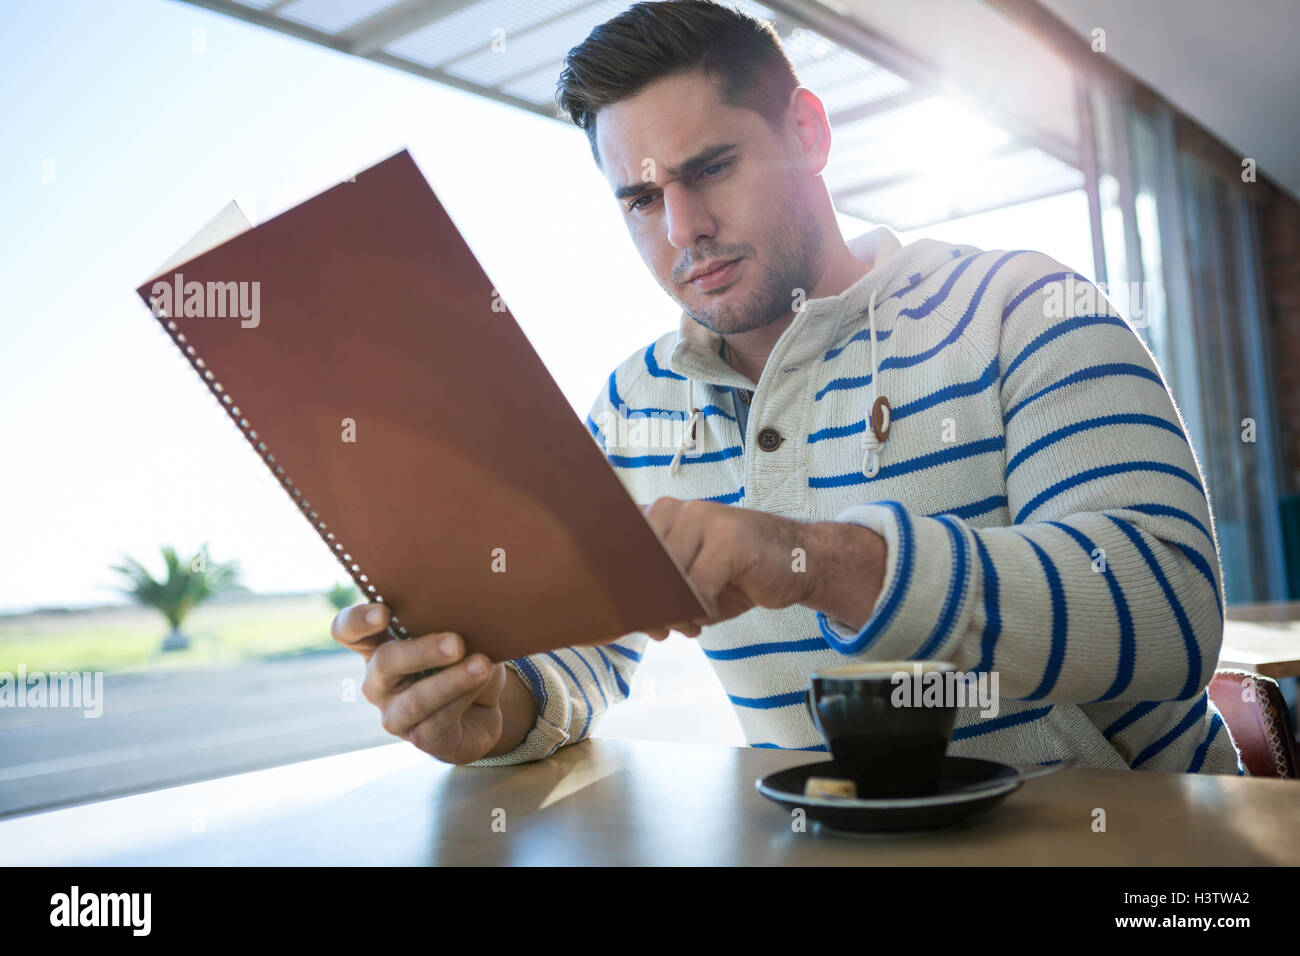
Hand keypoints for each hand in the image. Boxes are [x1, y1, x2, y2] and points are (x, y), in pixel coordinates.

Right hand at [330, 603, 530, 763]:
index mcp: (379, 646)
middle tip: (456, 643)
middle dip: (421, 651)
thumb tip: (469, 608)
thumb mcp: (459, 634)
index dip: (358, 621)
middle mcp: (379, 681)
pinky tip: (482, 681)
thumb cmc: (465, 659)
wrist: (487, 707)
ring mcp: (395, 714)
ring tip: (481, 665)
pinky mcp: (421, 738)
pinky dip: (464, 697)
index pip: (348, 631)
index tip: (383, 613)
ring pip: (415, 699)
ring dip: (451, 680)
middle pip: (384, 663)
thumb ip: (452, 621)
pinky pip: (440, 719)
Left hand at [638, 498, 818, 638]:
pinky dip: (702, 610)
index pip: (619, 551)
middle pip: (639, 567)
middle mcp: (675, 509)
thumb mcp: (689, 581)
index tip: (637, 616)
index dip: (624, 590)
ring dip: (676, 612)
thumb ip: (658, 591)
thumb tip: (626, 618)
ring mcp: (702, 517)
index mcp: (659, 515)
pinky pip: (697, 586)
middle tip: (664, 628)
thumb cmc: (738, 573)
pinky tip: (711, 613)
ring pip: (666, 577)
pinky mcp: (727, 535)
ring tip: (692, 622)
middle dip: (649, 606)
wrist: (798, 561)